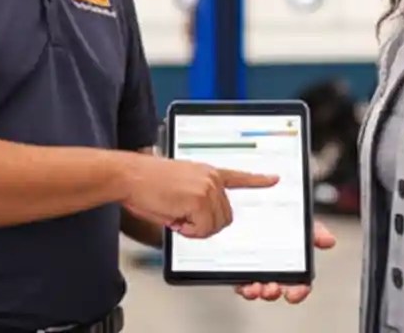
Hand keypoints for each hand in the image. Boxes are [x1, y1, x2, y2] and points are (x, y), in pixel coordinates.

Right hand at [120, 153, 277, 238]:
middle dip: (205, 225)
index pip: (238, 176)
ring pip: (215, 226)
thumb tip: (202, 219)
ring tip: (175, 214)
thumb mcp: (178, 186)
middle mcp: (211, 178)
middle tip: (181, 218)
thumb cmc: (146, 182)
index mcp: (207, 172)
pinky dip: (188, 231)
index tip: (274, 179)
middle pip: (225, 217)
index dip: (257, 180)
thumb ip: (196, 198)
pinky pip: (203, 230)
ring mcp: (207, 189)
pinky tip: (173, 217)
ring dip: (195, 228)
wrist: (130, 175)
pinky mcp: (199, 200)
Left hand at [234, 220, 336, 303]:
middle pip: (276, 290)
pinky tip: (242, 281)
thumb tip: (330, 240)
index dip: (299, 292)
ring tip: (256, 286)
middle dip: (274, 293)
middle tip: (272, 289)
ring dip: (256, 291)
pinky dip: (241, 284)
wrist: (256, 207)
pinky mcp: (238, 267)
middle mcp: (273, 272)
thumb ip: (315, 231)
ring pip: (256, 288)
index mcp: (292, 265)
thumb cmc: (282, 221)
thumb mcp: (300, 224)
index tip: (294, 293)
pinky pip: (238, 280)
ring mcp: (255, 270)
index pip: (299, 284)